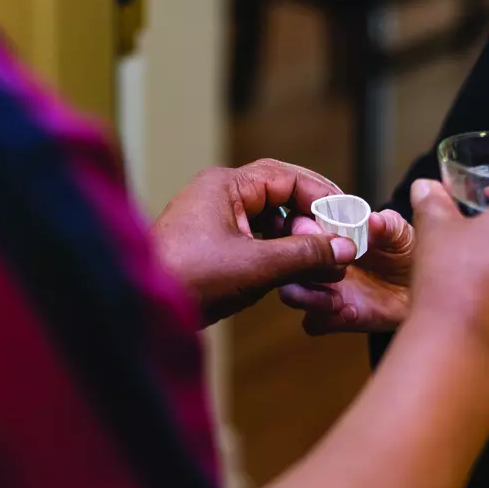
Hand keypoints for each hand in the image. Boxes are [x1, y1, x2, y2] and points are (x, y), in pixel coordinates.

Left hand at [151, 159, 356, 325]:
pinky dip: (278, 253)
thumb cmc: (187, 279)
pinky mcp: (212, 244)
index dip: (322, 195)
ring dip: (297, 239)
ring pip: (269, 220)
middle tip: (340, 239)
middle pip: (279, 195)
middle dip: (312, 218)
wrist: (140, 309)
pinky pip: (255, 239)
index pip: (286, 177)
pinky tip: (296, 273)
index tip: (348, 217)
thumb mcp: (254, 267)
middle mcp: (219, 195)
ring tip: (322, 262)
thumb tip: (344, 247)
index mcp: (225, 185)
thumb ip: (303, 254)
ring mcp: (214, 219)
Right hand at [276, 209, 413, 333]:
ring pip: (291, 292)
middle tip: (336, 267)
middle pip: (286, 258)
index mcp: (329, 231)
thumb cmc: (405, 253)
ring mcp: (323, 289)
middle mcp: (319, 260)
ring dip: (308, 295)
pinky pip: (313, 322)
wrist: (419, 289)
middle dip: (303, 263)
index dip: (303, 227)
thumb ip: (388, 225)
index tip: (319, 232)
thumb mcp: (401, 234)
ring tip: (339, 298)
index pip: (298, 223)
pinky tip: (352, 312)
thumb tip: (373, 220)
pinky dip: (326, 319)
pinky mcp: (333, 317)